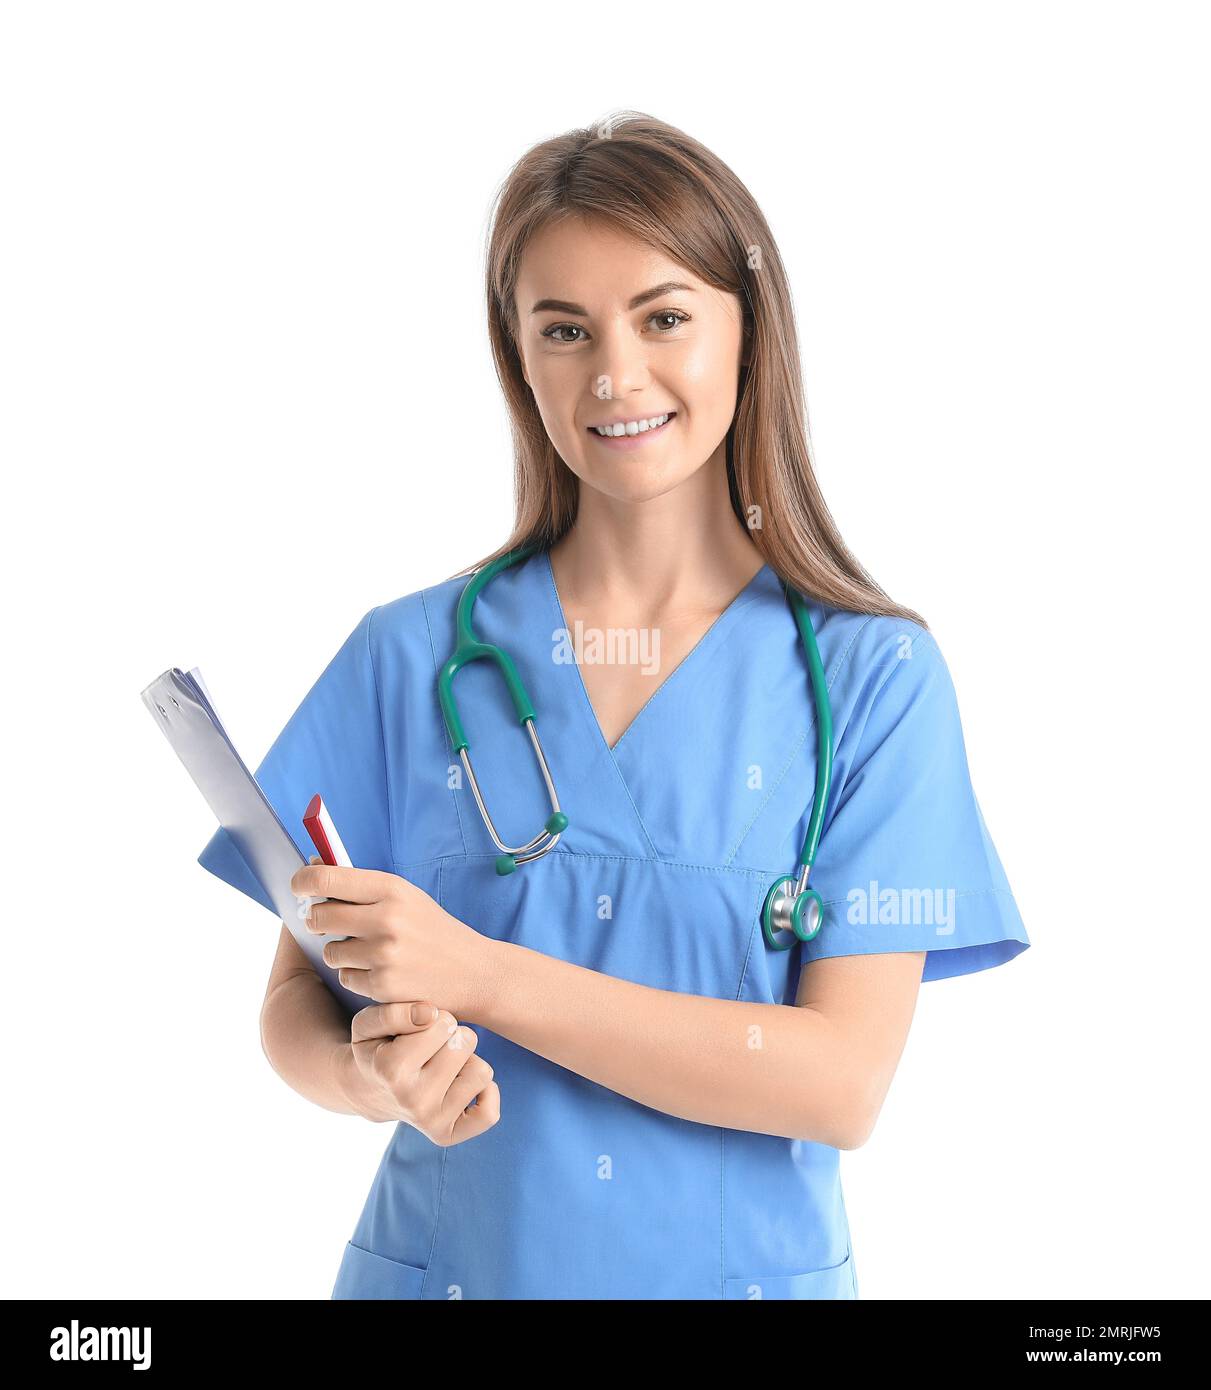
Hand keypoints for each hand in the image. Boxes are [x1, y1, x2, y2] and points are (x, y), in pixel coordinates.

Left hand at [290, 861, 493, 1018]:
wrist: (474, 972)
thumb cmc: (434, 931)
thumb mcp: (407, 897)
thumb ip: (363, 887)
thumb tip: (313, 867)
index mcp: (392, 889)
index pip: (326, 877)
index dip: (303, 880)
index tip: (298, 885)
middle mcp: (387, 919)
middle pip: (319, 915)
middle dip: (317, 920)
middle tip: (326, 922)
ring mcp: (384, 955)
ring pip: (330, 951)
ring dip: (341, 952)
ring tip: (370, 951)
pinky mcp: (382, 986)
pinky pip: (345, 977)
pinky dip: (357, 976)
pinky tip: (382, 972)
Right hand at [338, 1000, 499, 1144]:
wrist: (369, 1091)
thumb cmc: (376, 1047)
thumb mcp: (370, 1022)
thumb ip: (396, 1011)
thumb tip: (430, 1014)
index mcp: (392, 1069)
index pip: (445, 1022)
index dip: (436, 1018)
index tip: (418, 1030)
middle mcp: (413, 1101)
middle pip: (466, 1042)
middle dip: (452, 1037)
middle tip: (430, 1048)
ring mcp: (431, 1122)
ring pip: (482, 1072)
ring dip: (467, 1062)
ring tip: (442, 1065)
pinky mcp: (446, 1136)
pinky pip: (489, 1113)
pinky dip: (484, 1095)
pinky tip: (460, 1085)